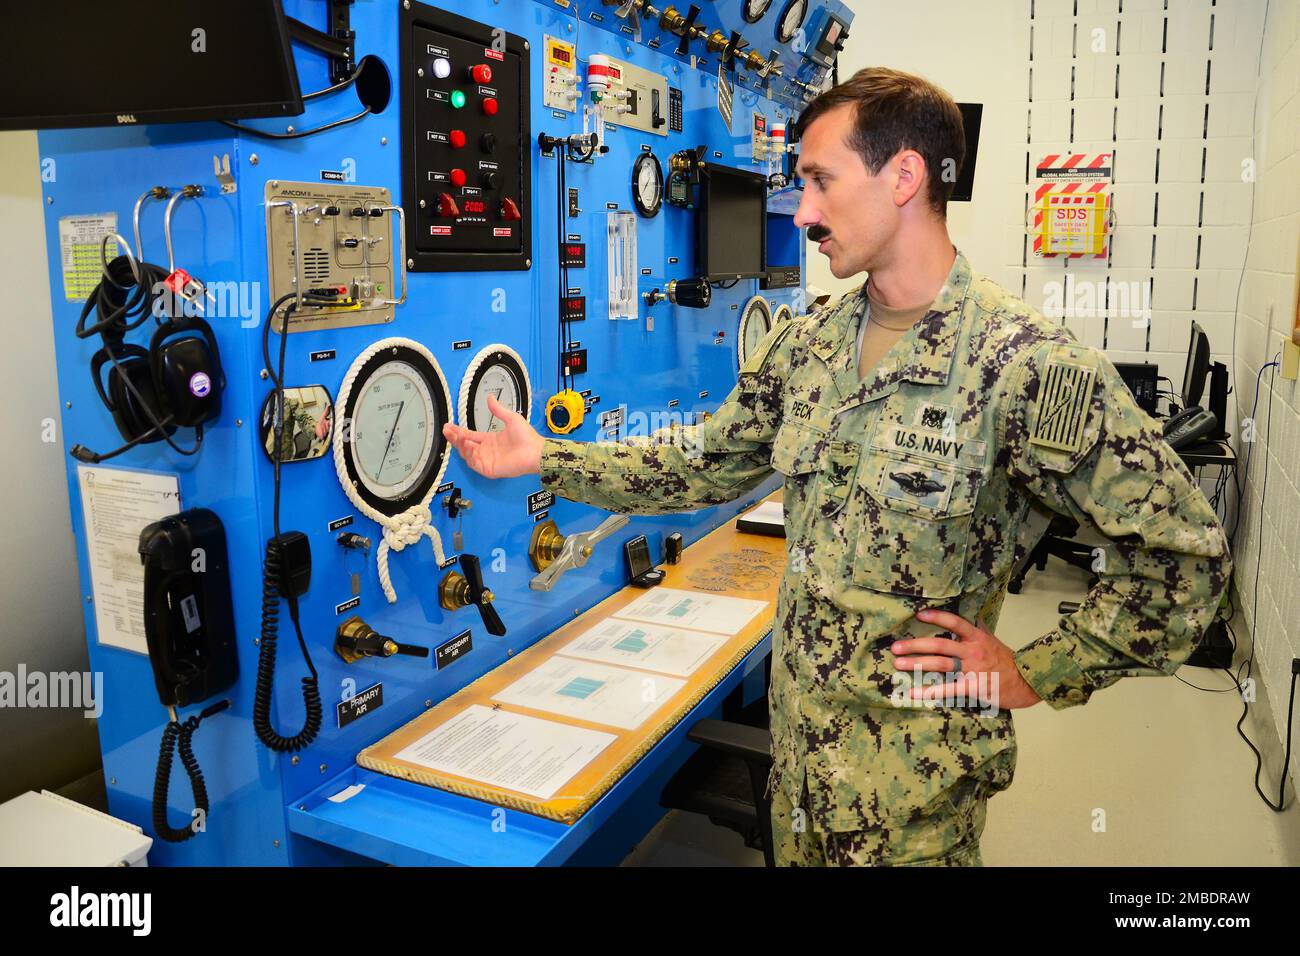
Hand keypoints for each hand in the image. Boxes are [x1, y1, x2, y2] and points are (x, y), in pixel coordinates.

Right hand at [442, 393, 544, 478]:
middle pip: (465, 445)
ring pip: (467, 455)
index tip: (449, 425)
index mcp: (489, 440)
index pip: (469, 436)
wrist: (536, 450)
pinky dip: (470, 455)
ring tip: (458, 436)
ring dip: (461, 445)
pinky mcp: (489, 469)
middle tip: (447, 430)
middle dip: (455, 438)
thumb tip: (490, 398)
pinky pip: (475, 463)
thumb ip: (498, 410)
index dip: (458, 431)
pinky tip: (469, 445)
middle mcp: (486, 450)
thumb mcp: (510, 418)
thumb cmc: (527, 437)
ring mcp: (487, 460)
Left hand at [891, 609, 1042, 709]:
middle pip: (940, 645)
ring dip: (917, 664)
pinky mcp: (974, 688)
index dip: (937, 618)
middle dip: (915, 645)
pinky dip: (929, 692)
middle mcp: (973, 651)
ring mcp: (973, 670)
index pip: (955, 623)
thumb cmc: (1007, 661)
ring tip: (898, 664)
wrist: (1028, 683)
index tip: (918, 615)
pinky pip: (948, 689)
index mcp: (977, 637)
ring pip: (940, 665)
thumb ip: (979, 627)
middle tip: (895, 647)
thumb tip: (972, 613)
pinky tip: (913, 693)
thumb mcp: (993, 639)